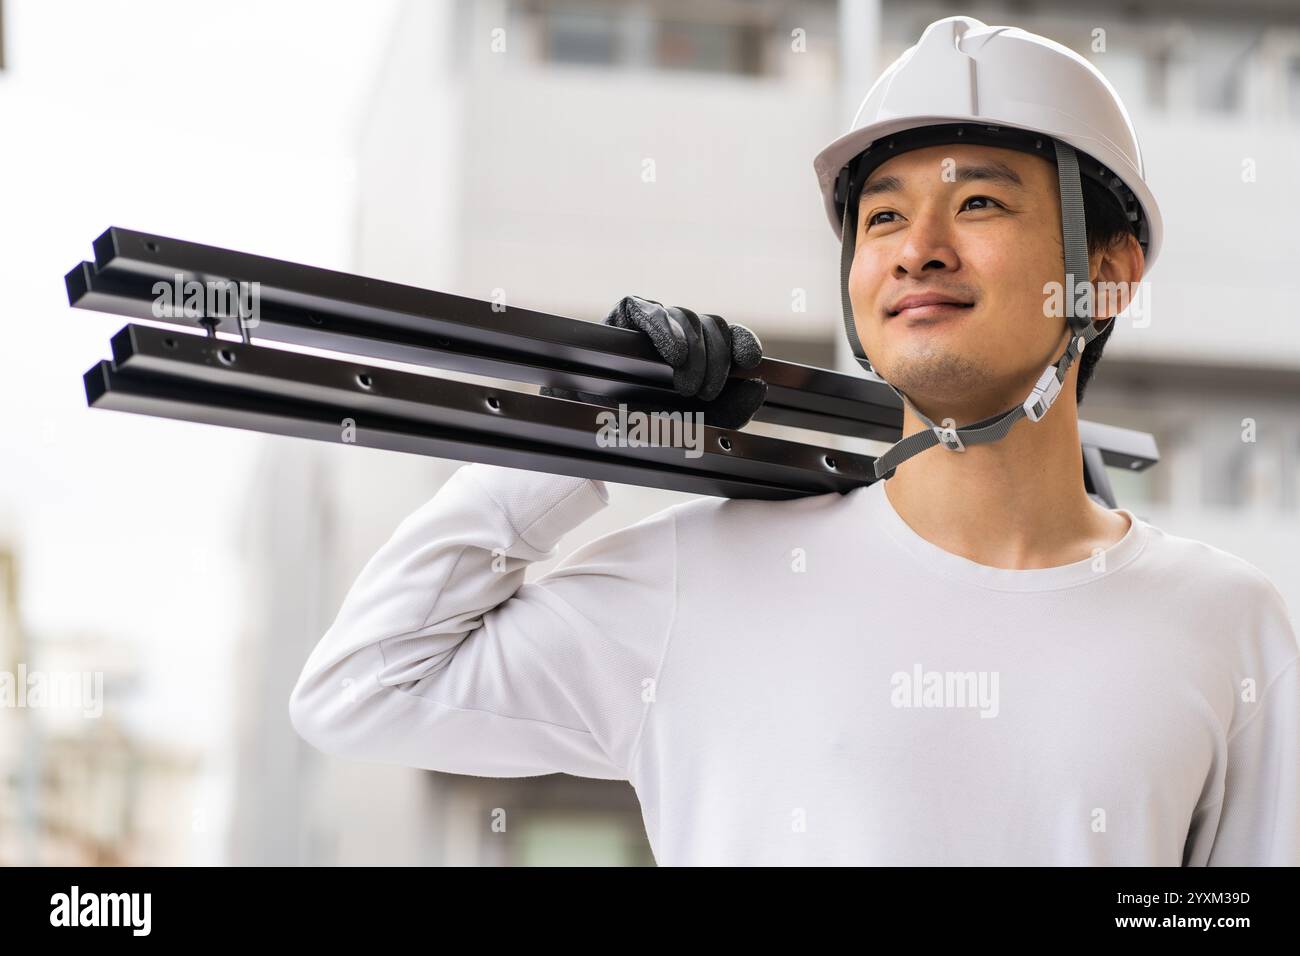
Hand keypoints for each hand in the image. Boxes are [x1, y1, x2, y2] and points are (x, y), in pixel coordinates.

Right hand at [541, 295, 766, 428]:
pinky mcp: (623, 315)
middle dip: (717, 359)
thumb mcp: (692, 424)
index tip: (751, 361)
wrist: (584, 424)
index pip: (728, 335)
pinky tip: (673, 357)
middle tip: (705, 393)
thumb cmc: (639, 424)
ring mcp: (651, 320)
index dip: (742, 341)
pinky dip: (666, 330)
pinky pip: (649, 310)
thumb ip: (729, 412)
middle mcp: (677, 332)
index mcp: (697, 352)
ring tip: (687, 387)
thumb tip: (759, 388)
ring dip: (695, 352)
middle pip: (713, 325)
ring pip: (687, 316)